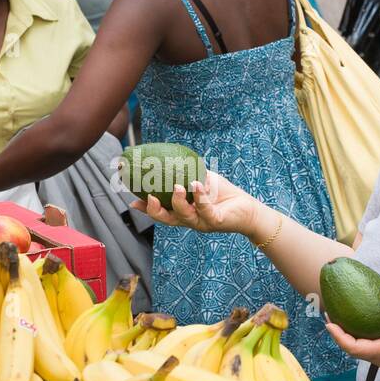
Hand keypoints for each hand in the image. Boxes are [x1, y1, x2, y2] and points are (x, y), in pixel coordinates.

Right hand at [130, 170, 262, 235]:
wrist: (248, 208)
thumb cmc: (223, 194)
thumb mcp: (203, 181)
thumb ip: (188, 174)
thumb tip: (173, 158)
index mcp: (184, 212)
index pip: (161, 212)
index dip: (146, 209)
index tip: (132, 200)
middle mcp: (190, 220)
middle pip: (168, 219)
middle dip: (155, 210)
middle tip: (149, 197)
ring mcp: (202, 222)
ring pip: (184, 216)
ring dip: (179, 201)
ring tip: (177, 187)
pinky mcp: (216, 221)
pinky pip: (206, 210)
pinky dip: (200, 197)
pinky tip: (197, 185)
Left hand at [325, 286, 379, 380]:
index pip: (353, 347)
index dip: (338, 336)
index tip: (328, 323)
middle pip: (352, 350)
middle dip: (338, 335)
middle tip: (330, 316)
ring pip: (360, 351)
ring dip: (348, 337)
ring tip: (341, 319)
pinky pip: (369, 349)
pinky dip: (360, 339)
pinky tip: (361, 325)